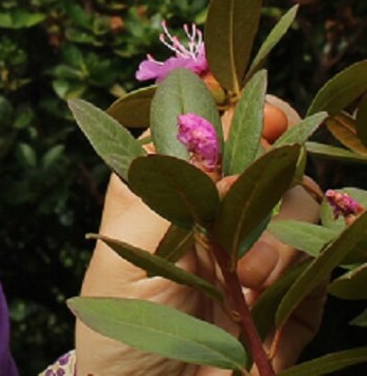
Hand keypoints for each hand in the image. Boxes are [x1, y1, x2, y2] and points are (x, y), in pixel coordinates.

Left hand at [71, 100, 325, 375]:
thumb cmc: (120, 333)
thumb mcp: (123, 262)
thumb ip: (162, 199)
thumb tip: (211, 142)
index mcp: (167, 191)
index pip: (207, 130)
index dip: (236, 113)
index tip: (263, 115)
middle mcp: (219, 213)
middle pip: (271, 157)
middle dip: (274, 170)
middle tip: (265, 188)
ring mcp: (263, 252)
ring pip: (304, 205)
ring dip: (280, 239)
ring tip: (244, 286)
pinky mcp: (298, 298)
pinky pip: (326, 263)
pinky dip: (309, 274)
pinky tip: (269, 307)